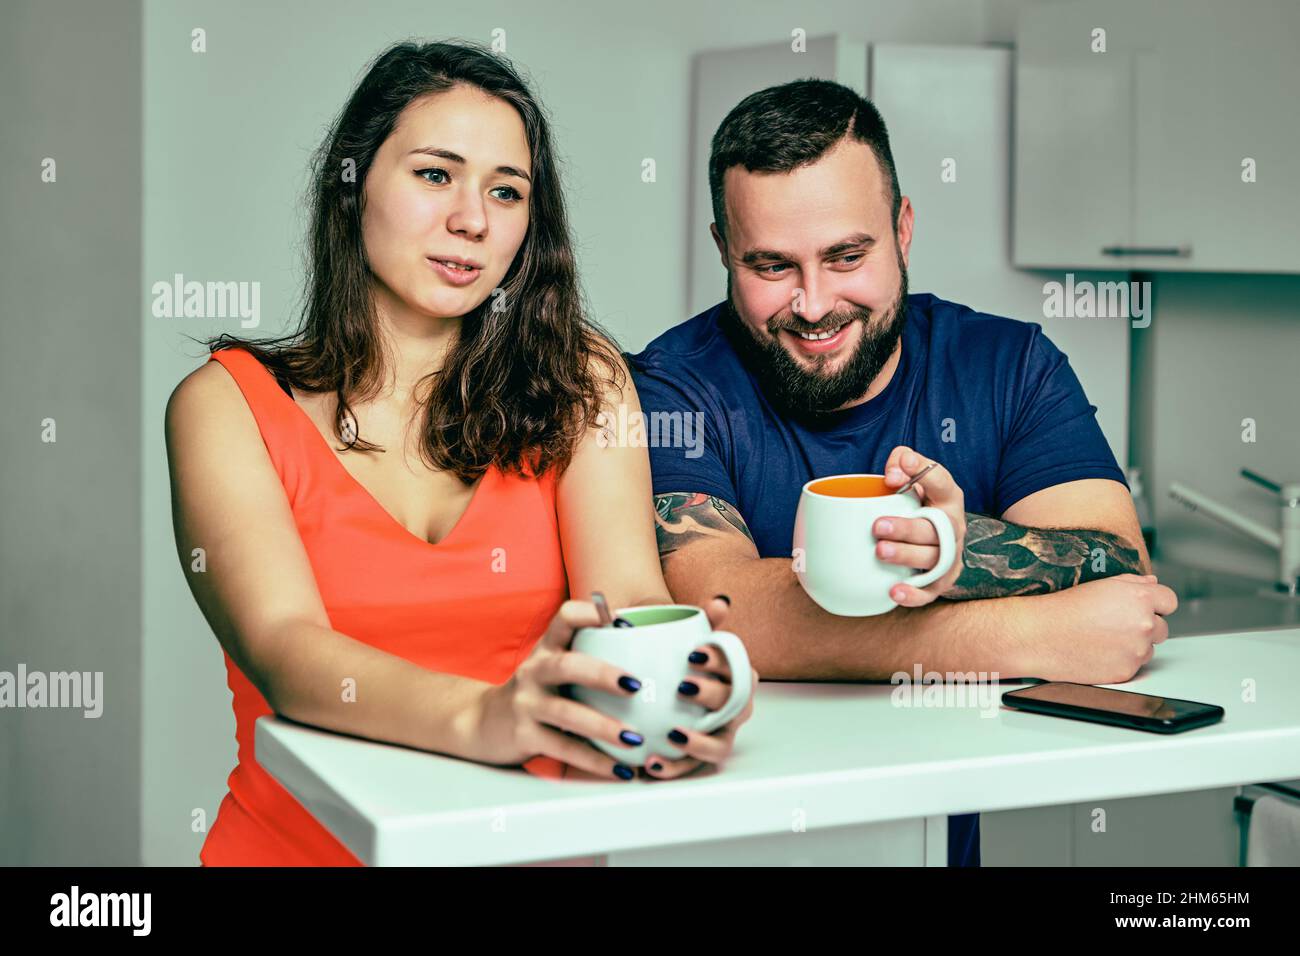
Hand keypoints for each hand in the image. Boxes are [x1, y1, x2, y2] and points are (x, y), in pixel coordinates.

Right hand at [473, 599, 653, 779]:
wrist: (482, 722)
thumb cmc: (536, 693)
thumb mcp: (553, 668)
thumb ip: (588, 658)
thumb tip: (651, 656)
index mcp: (547, 649)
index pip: (564, 618)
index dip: (589, 614)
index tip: (622, 622)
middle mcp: (535, 671)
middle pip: (567, 666)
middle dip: (602, 674)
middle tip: (635, 685)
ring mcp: (526, 703)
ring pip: (566, 713)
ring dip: (603, 726)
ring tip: (634, 738)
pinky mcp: (523, 735)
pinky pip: (563, 748)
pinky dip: (595, 761)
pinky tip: (620, 769)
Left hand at [640, 595, 758, 780]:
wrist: (661, 672)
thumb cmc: (679, 654)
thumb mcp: (687, 632)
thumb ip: (704, 617)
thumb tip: (720, 602)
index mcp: (735, 675)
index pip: (739, 669)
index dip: (722, 662)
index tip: (695, 652)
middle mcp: (733, 706)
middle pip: (733, 705)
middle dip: (711, 696)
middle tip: (683, 686)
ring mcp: (718, 732)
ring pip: (720, 744)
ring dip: (699, 743)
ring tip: (673, 735)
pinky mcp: (698, 754)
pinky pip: (691, 766)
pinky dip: (674, 767)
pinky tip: (652, 763)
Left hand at [875, 446, 966, 605]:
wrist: (931, 532)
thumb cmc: (916, 500)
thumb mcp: (912, 474)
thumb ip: (901, 461)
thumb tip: (892, 476)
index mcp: (948, 497)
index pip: (941, 482)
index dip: (922, 474)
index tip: (896, 472)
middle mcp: (954, 526)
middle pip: (935, 529)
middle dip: (907, 529)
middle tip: (878, 526)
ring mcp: (950, 554)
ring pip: (933, 559)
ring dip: (907, 556)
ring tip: (880, 551)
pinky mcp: (942, 580)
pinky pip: (931, 591)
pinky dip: (914, 595)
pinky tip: (893, 592)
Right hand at [1026, 574, 1178, 682]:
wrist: (1040, 635)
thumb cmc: (1064, 609)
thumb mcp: (1100, 585)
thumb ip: (1133, 582)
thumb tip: (1152, 584)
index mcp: (1140, 599)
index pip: (1170, 601)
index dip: (1156, 604)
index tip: (1144, 608)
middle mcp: (1144, 624)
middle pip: (1162, 628)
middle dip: (1144, 627)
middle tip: (1115, 625)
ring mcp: (1137, 650)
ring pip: (1148, 649)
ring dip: (1133, 646)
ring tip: (1102, 639)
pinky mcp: (1127, 671)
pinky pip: (1133, 667)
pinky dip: (1120, 661)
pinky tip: (1098, 652)